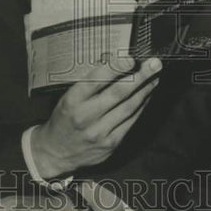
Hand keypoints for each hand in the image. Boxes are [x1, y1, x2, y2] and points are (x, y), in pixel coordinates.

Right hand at [31, 55, 161, 178]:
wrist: (56, 153)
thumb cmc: (64, 119)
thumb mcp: (68, 97)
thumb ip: (89, 83)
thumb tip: (114, 62)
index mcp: (72, 101)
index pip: (96, 81)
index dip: (116, 68)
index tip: (131, 58)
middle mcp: (86, 117)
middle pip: (118, 94)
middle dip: (140, 77)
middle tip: (154, 64)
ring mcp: (100, 132)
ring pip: (129, 107)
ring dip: (145, 90)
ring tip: (154, 77)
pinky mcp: (111, 144)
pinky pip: (131, 121)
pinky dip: (141, 106)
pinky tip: (147, 95)